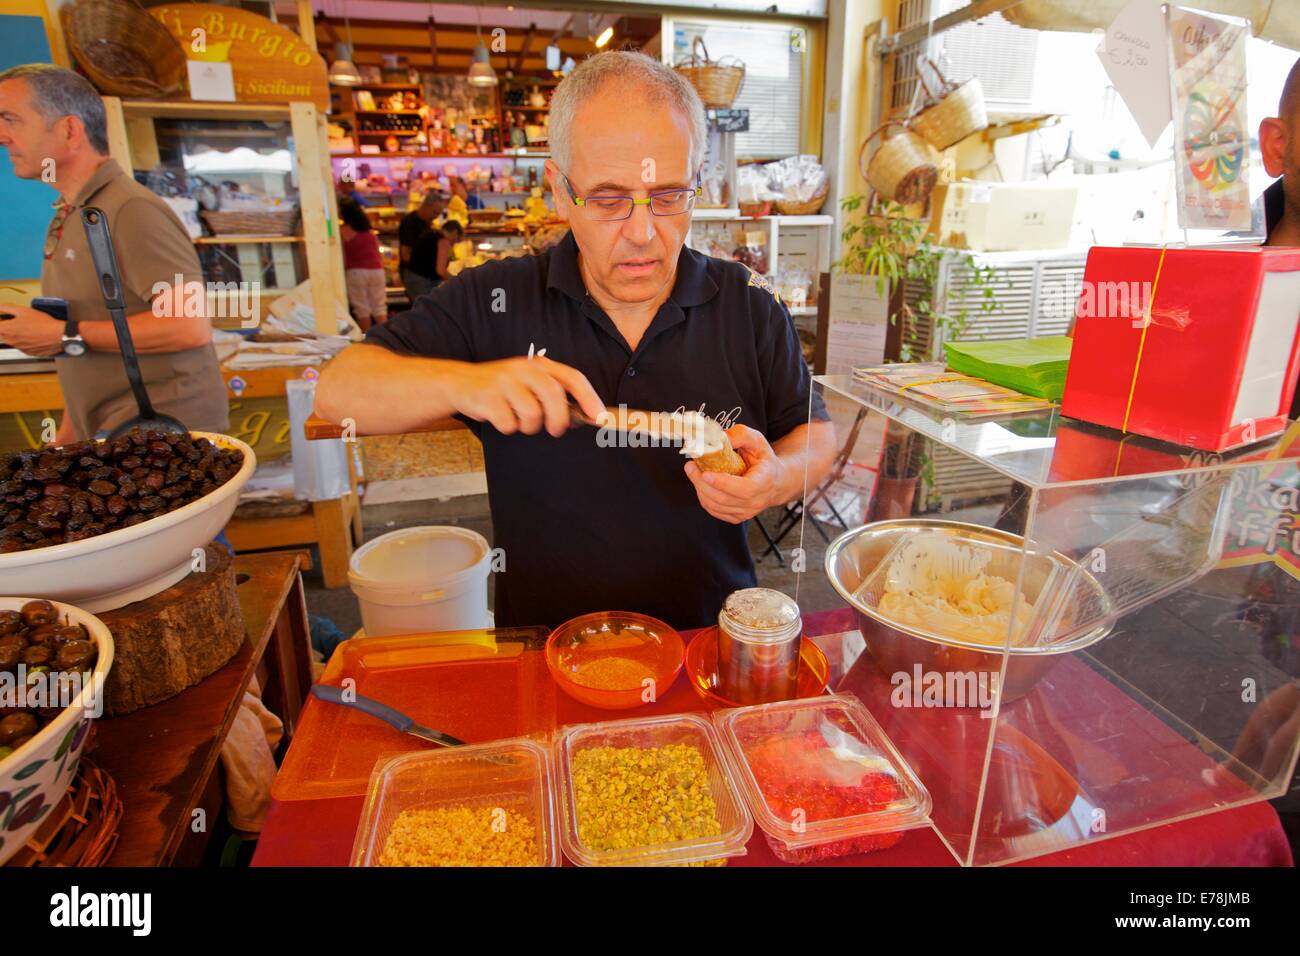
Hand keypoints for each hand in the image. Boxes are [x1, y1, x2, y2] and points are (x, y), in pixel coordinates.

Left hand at [0, 304, 63, 356]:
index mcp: (6, 330)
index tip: (4, 319)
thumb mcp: (23, 310)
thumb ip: (8, 308)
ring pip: (13, 341)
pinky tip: (34, 336)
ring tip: (29, 329)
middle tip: (17, 323)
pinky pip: (23, 347)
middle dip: (7, 329)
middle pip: (2, 335)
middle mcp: (11, 341)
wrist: (57, 336)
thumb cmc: (42, 324)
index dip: (1, 321)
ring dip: (17, 335)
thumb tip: (2, 307)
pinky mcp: (29, 353)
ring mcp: (20, 348)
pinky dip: (26, 342)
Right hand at [445, 355, 604, 436]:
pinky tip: (499, 417)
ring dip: (528, 426)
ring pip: (532, 413)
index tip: (599, 417)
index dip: (589, 398)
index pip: (572, 378)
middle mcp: (522, 368)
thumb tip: (582, 415)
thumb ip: (552, 394)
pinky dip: (507, 427)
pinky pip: (508, 423)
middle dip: (559, 418)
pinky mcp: (487, 396)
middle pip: (553, 395)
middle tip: (555, 429)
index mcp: (538, 365)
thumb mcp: (527, 382)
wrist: (459, 384)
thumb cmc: (500, 388)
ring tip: (517, 420)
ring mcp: (504, 381)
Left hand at [684, 424, 786, 523]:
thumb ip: (740, 435)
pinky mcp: (736, 517)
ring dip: (700, 489)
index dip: (723, 483)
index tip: (706, 474)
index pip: (744, 489)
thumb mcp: (757, 441)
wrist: (774, 481)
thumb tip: (720, 438)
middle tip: (690, 466)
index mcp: (764, 483)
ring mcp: (746, 512)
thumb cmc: (764, 460)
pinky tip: (701, 484)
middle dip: (702, 483)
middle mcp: (756, 502)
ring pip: (715, 506)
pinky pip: (714, 510)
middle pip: (723, 499)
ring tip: (693, 472)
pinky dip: (704, 497)